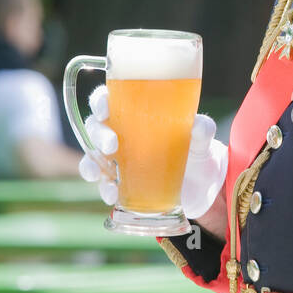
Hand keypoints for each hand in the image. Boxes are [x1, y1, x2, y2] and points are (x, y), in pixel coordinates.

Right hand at [77, 84, 227, 217]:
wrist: (202, 185)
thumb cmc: (196, 149)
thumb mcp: (202, 138)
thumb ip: (202, 130)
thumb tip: (198, 125)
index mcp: (135, 112)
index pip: (108, 99)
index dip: (99, 101)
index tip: (103, 109)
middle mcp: (121, 133)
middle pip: (95, 127)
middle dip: (98, 134)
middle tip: (112, 144)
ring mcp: (119, 159)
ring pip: (93, 156)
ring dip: (90, 164)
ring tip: (100, 174)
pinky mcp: (121, 182)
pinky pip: (104, 183)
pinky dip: (103, 188)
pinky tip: (112, 193)